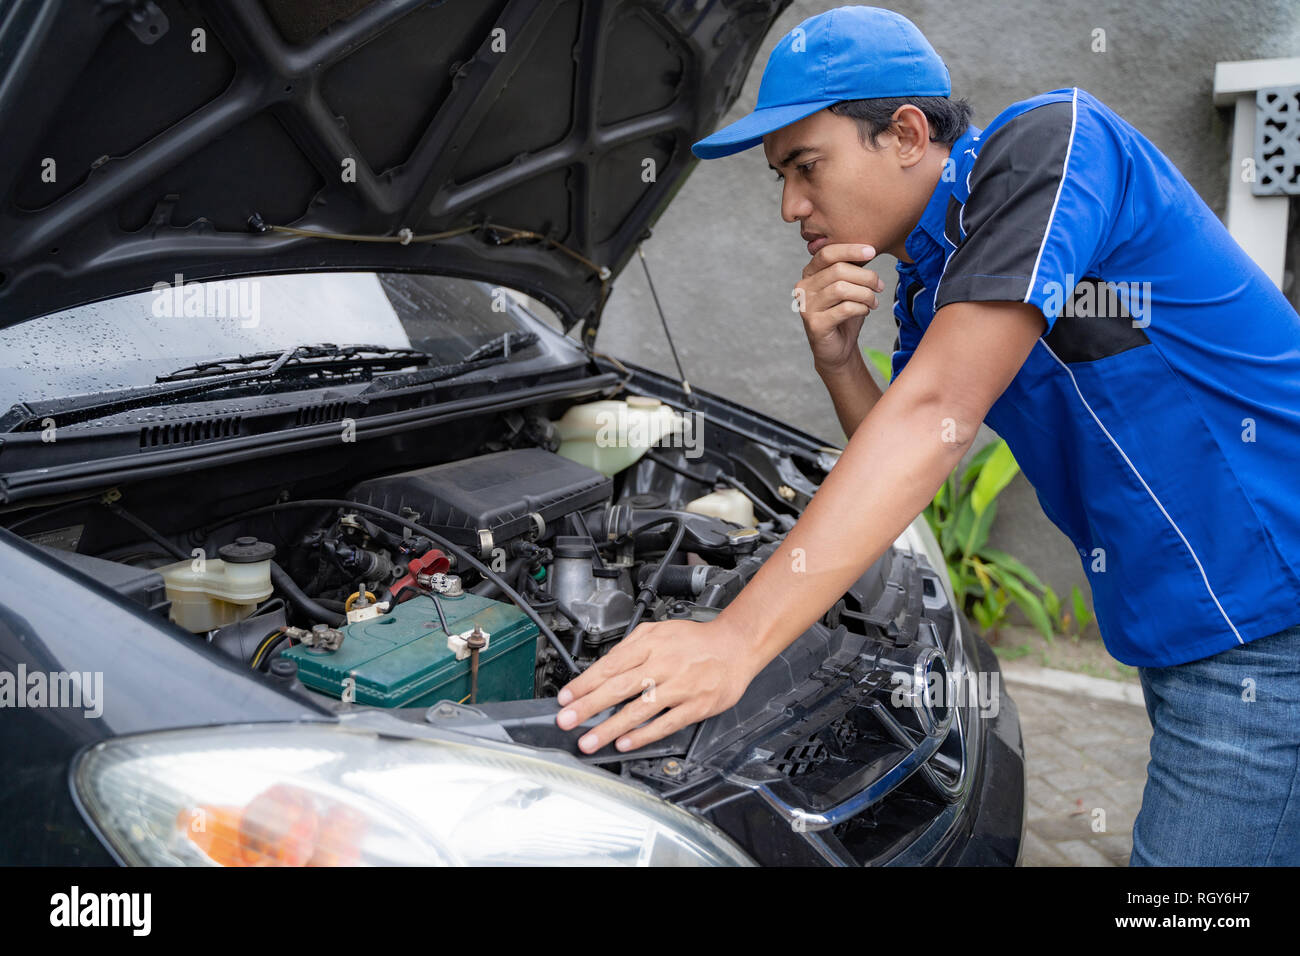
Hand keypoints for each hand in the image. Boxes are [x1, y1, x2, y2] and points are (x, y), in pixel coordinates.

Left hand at [554, 617, 758, 753]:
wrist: (735, 646)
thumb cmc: (695, 641)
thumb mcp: (658, 631)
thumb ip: (630, 647)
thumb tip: (602, 667)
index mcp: (650, 644)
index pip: (610, 665)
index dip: (585, 683)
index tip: (566, 698)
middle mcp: (663, 664)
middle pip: (619, 687)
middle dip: (588, 706)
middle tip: (566, 720)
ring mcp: (680, 686)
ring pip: (639, 709)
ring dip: (610, 727)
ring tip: (589, 741)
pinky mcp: (696, 705)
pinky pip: (666, 723)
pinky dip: (644, 735)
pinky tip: (626, 743)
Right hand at [794, 243, 885, 373]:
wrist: (838, 348)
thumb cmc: (844, 314)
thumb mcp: (848, 287)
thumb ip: (852, 270)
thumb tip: (868, 249)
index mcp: (810, 274)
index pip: (827, 253)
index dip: (850, 250)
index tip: (872, 251)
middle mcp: (804, 288)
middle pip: (838, 270)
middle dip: (865, 276)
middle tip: (880, 286)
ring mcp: (806, 306)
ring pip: (841, 289)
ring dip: (865, 294)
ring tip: (874, 301)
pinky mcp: (815, 324)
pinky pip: (844, 309)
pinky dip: (861, 308)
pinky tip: (865, 311)